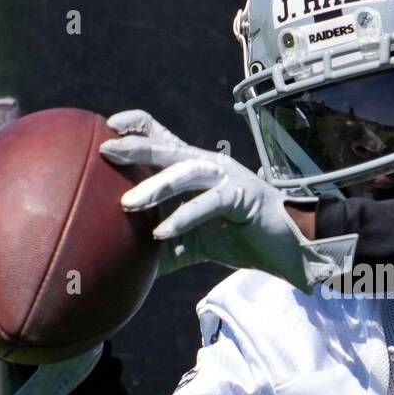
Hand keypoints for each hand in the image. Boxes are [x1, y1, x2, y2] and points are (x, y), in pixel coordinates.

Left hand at [98, 110, 352, 290]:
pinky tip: (162, 233)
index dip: (138, 126)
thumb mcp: (191, 243)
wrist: (287, 250)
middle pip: (169, 147)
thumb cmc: (240, 238)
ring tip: (128, 204)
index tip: (109, 126)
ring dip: (156, 186)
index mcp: (196, 169)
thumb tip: (124, 268)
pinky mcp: (242, 196)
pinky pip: (209, 202)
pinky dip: (184, 217)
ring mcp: (227, 178)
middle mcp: (210, 165)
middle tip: (105, 150)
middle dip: (137, 147)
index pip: (164, 137)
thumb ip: (161, 249)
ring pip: (187, 172)